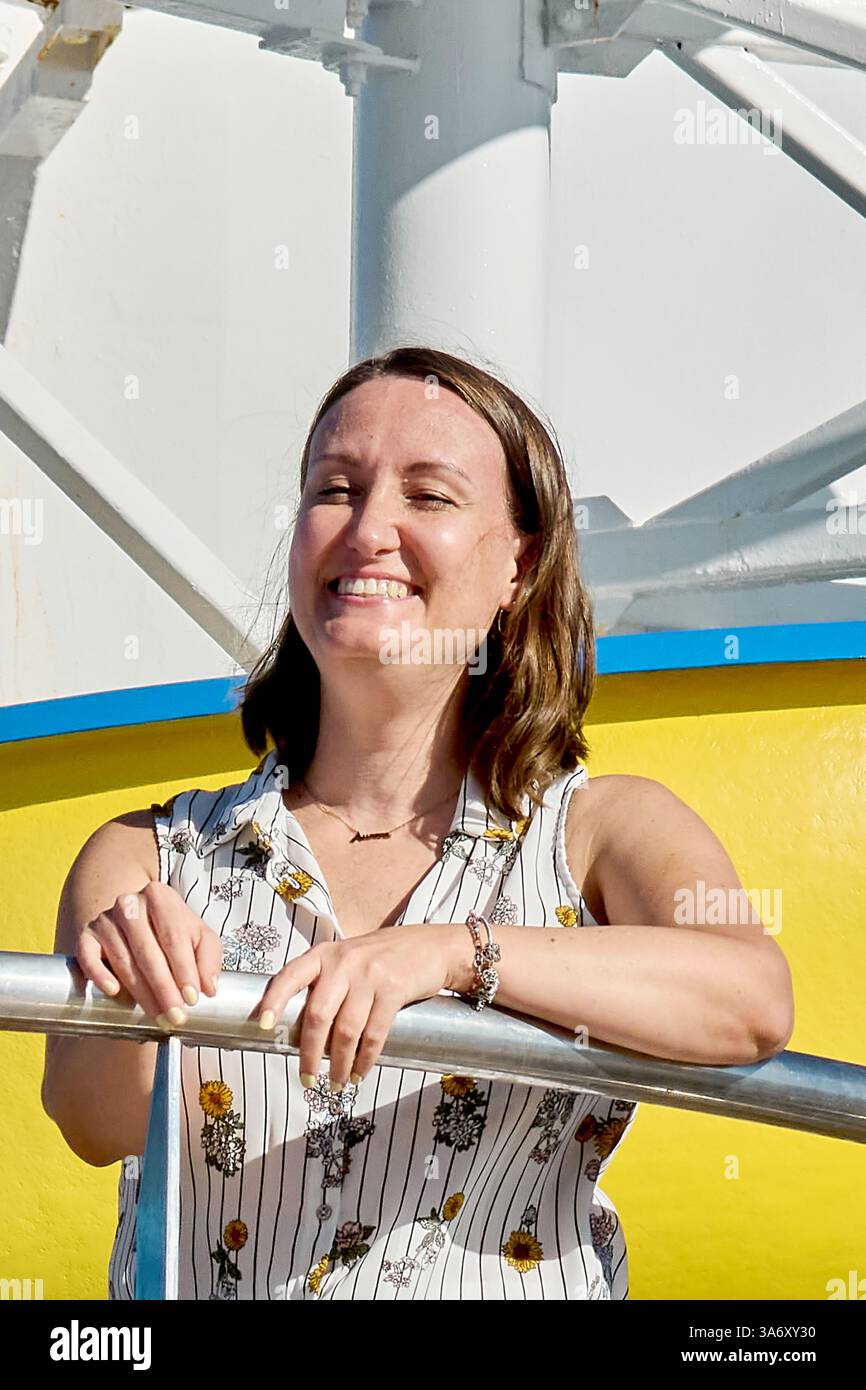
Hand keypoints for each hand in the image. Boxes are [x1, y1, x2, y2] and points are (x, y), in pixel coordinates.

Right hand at [75, 881, 222, 1027]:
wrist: (135, 919)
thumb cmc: (171, 931)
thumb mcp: (198, 937)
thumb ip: (209, 958)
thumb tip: (209, 987)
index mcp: (160, 897)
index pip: (173, 937)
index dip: (184, 970)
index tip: (192, 998)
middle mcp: (129, 904)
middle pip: (148, 952)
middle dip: (163, 988)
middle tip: (175, 1015)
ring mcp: (105, 920)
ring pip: (124, 961)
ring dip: (141, 993)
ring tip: (158, 1016)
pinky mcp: (86, 936)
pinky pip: (88, 958)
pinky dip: (100, 975)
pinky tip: (114, 991)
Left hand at [256, 922, 466, 1089]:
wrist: (432, 947)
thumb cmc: (382, 957)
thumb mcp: (348, 958)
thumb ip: (325, 983)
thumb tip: (297, 1028)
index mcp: (324, 954)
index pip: (290, 976)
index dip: (274, 1000)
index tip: (263, 1026)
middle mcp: (344, 962)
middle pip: (318, 1015)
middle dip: (308, 1054)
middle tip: (305, 1079)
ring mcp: (370, 975)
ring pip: (345, 1030)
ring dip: (337, 1064)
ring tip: (335, 1082)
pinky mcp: (394, 990)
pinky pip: (374, 1034)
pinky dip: (364, 1060)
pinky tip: (358, 1072)